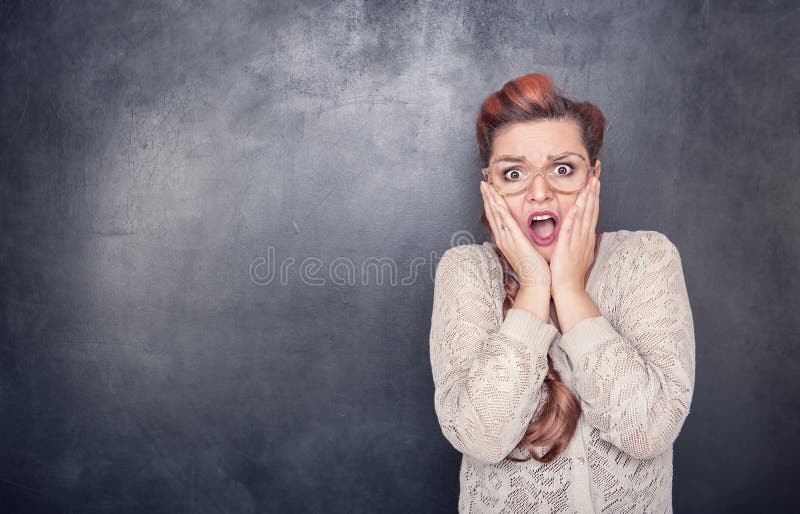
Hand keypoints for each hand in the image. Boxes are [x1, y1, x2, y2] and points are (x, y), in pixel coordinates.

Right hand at [480, 180, 550, 289]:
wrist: (535, 282)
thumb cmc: (533, 268)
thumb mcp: (524, 250)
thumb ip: (521, 239)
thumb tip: (521, 232)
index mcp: (505, 240)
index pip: (495, 217)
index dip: (490, 203)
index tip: (488, 191)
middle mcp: (503, 238)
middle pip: (491, 213)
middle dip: (486, 197)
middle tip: (482, 183)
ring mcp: (507, 239)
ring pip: (496, 214)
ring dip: (490, 199)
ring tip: (486, 186)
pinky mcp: (515, 240)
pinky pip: (506, 222)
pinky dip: (500, 210)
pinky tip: (496, 200)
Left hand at [550, 176, 599, 296]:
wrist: (569, 289)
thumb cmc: (570, 273)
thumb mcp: (578, 253)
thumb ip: (580, 241)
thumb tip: (583, 233)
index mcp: (585, 238)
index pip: (592, 213)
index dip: (594, 197)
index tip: (596, 182)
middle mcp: (584, 237)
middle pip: (591, 210)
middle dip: (594, 192)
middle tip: (596, 175)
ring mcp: (577, 241)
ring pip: (584, 216)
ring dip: (587, 200)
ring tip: (590, 184)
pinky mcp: (567, 247)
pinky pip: (571, 230)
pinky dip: (574, 218)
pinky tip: (577, 206)